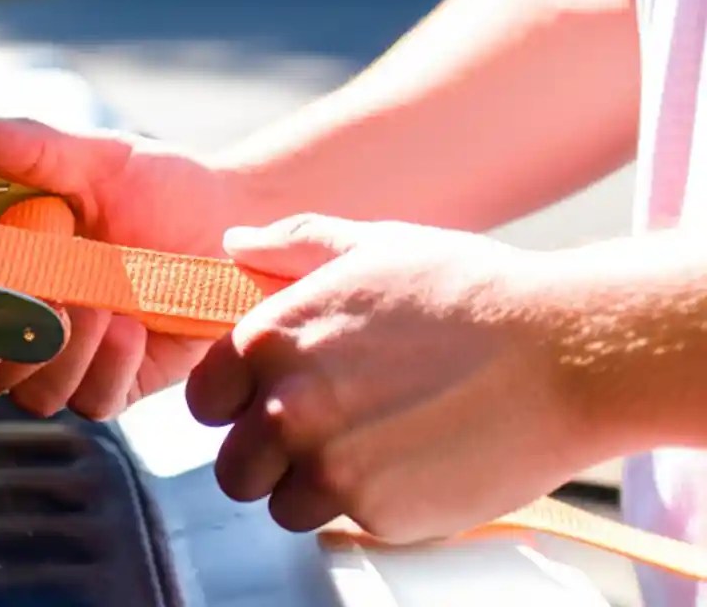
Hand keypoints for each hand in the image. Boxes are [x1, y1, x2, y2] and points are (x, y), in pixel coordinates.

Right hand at [0, 104, 239, 418]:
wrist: (233, 219)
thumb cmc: (156, 186)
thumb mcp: (90, 159)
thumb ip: (23, 148)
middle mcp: (21, 328)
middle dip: (1, 343)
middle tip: (44, 297)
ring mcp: (68, 363)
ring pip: (31, 394)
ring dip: (61, 352)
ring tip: (101, 303)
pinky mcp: (117, 384)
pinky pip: (93, 402)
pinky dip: (107, 367)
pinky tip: (133, 326)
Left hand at [185, 214, 603, 542]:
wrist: (563, 351)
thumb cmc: (469, 293)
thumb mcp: (374, 247)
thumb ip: (293, 246)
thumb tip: (236, 243)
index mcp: (268, 340)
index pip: (205, 402)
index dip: (235, 407)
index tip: (269, 404)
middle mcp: (283, 406)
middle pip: (235, 468)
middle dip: (271, 459)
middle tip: (329, 435)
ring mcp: (327, 465)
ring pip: (283, 505)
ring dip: (316, 489)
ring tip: (377, 449)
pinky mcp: (374, 512)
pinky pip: (344, 525)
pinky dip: (370, 507)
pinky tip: (413, 465)